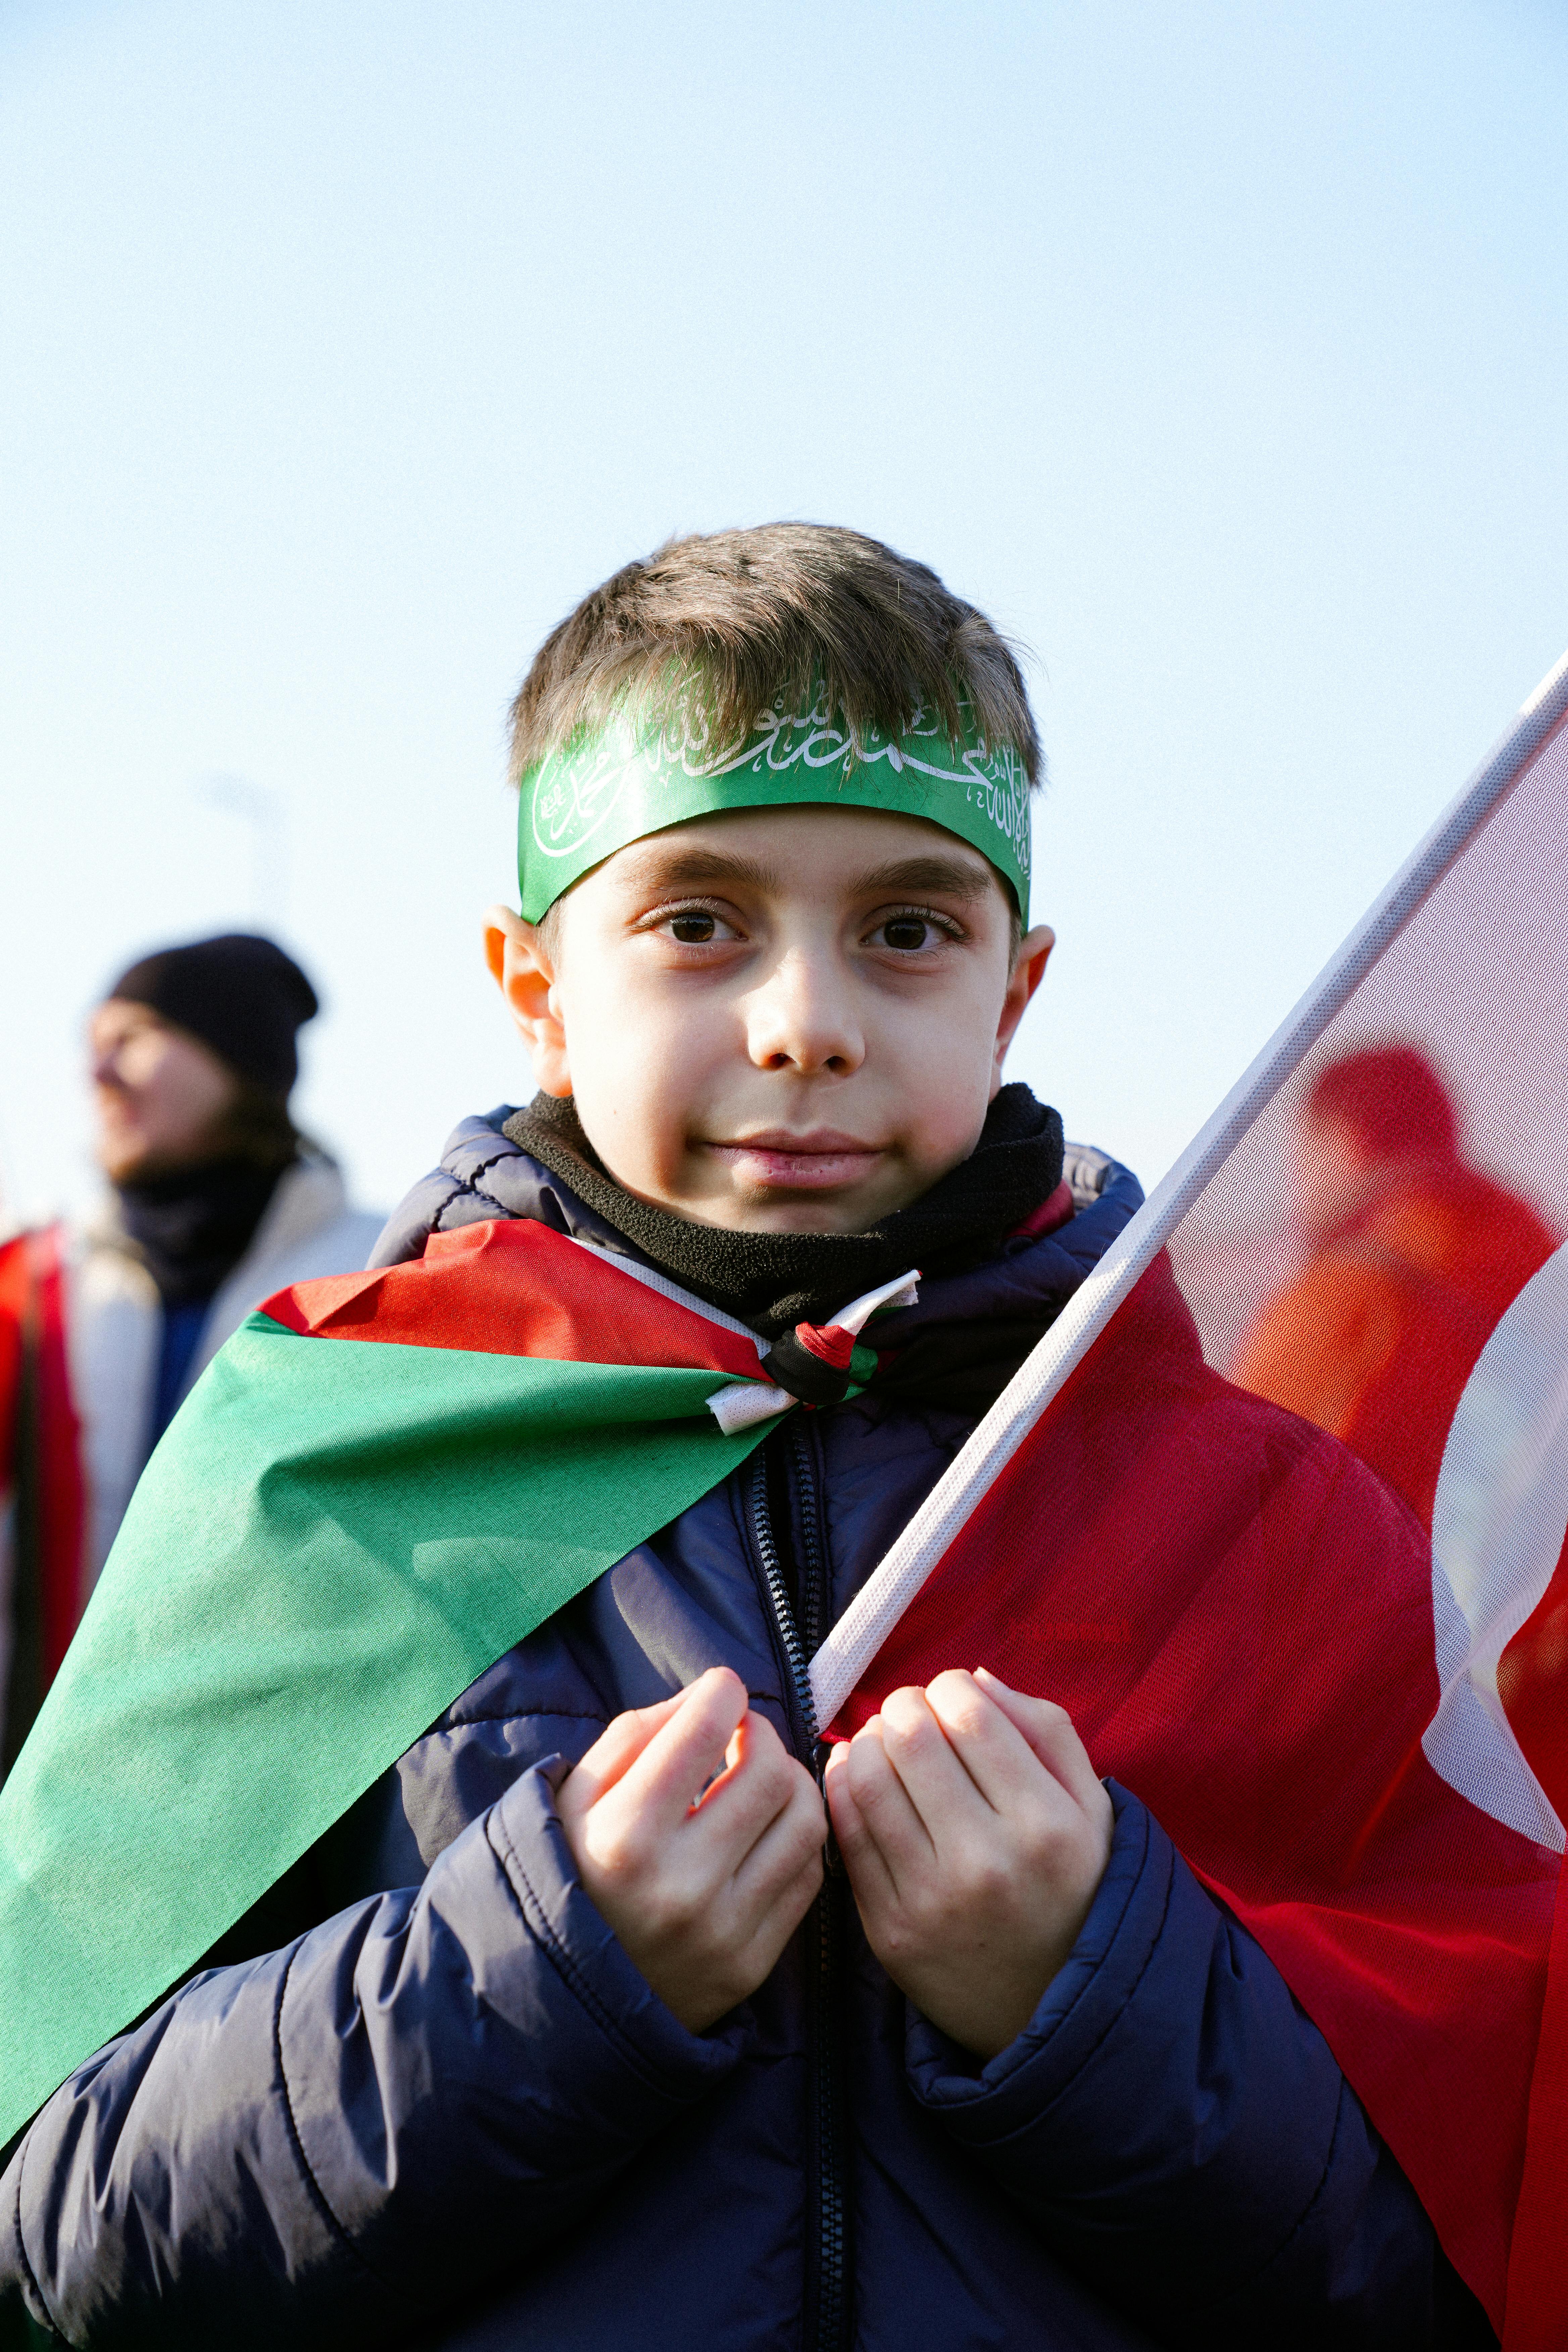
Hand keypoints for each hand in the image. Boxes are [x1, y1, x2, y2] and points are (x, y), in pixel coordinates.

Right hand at [557, 1666, 825, 2032]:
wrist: (567, 1999)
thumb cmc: (573, 1873)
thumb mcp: (575, 1796)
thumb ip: (636, 1733)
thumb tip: (710, 1695)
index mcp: (626, 1835)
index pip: (705, 1729)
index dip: (723, 1693)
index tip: (720, 1694)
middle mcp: (680, 1886)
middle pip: (770, 1771)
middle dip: (762, 1735)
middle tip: (742, 1736)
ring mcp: (723, 1931)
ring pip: (805, 1820)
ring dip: (791, 1781)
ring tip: (762, 1779)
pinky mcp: (752, 1964)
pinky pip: (808, 1876)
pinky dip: (796, 1837)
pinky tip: (766, 1831)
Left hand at [823, 1668, 1112, 2059]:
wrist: (1052, 2009)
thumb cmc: (1073, 1890)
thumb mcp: (1092, 1808)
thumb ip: (1046, 1731)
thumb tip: (973, 1680)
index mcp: (1046, 1827)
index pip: (971, 1717)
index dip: (950, 1687)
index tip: (954, 1697)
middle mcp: (986, 1863)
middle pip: (910, 1737)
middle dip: (905, 1707)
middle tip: (913, 1715)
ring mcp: (930, 1901)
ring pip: (866, 1777)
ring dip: (868, 1741)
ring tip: (886, 1742)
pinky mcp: (888, 1930)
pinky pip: (846, 1832)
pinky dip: (842, 1786)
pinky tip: (858, 1773)